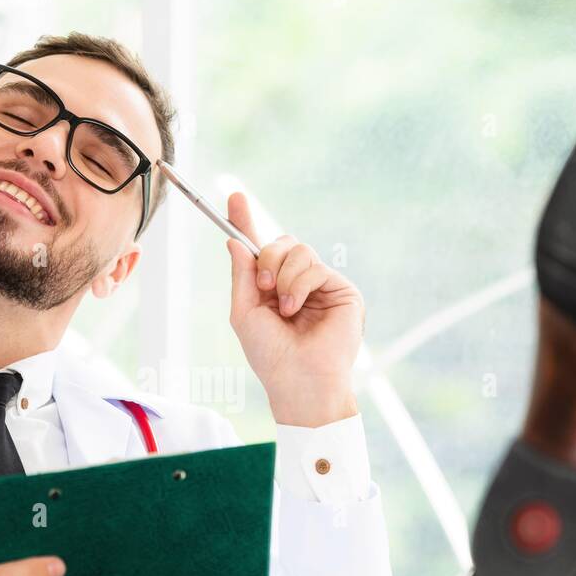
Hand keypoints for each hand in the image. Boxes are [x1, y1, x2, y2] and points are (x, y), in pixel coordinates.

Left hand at [225, 193, 363, 426]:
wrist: (298, 379)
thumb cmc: (270, 355)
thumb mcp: (245, 313)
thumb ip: (242, 276)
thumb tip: (234, 241)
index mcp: (271, 287)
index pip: (259, 247)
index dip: (246, 221)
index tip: (234, 196)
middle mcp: (296, 282)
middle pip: (280, 242)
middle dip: (267, 258)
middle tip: (264, 287)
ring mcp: (320, 285)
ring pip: (299, 250)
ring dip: (283, 276)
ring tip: (284, 307)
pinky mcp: (341, 290)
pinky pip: (315, 266)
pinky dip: (300, 284)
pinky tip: (297, 307)